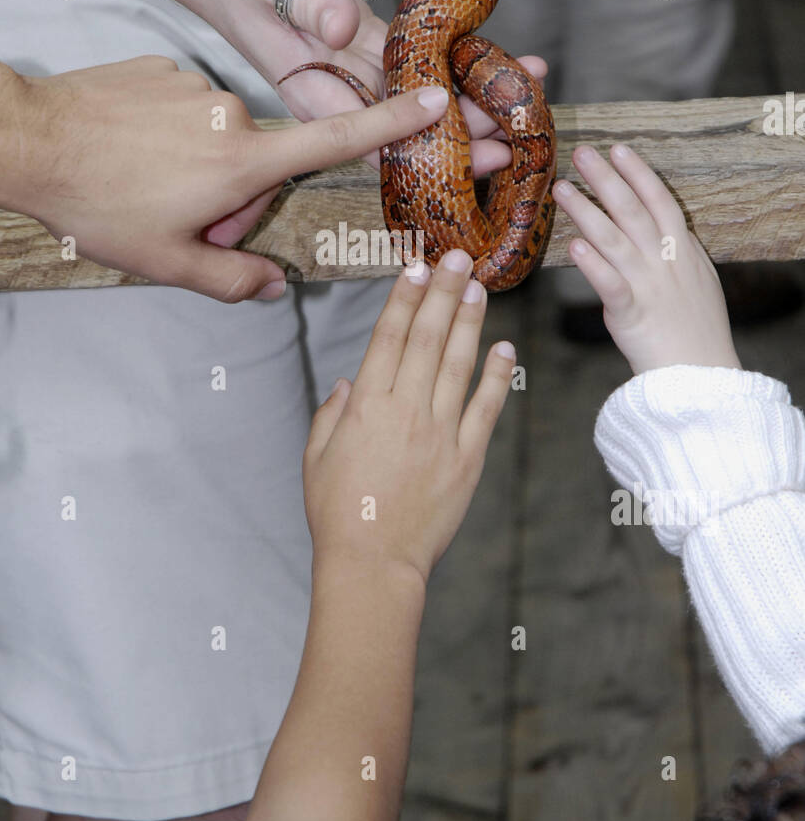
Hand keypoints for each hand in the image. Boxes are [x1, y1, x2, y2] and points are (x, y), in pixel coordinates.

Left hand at [4, 55, 451, 302]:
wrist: (30, 140)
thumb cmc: (99, 204)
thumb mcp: (167, 262)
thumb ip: (231, 280)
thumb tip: (272, 287)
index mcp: (242, 160)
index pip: (335, 139)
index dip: (391, 122)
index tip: (435, 99)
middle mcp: (229, 114)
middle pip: (260, 161)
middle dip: (233, 197)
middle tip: (182, 222)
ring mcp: (194, 86)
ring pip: (219, 138)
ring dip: (198, 170)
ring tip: (144, 188)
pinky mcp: (162, 69)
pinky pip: (185, 110)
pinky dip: (168, 139)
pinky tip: (129, 156)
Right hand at [190, 0, 548, 174]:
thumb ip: (307, 2)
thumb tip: (342, 26)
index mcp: (312, 95)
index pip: (376, 135)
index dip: (428, 144)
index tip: (477, 140)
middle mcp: (337, 95)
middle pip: (409, 128)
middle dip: (469, 133)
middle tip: (523, 128)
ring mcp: (354, 73)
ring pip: (423, 99)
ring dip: (474, 99)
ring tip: (529, 90)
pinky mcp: (367, 46)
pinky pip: (421, 64)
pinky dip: (459, 63)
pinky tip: (499, 61)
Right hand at [302, 250, 515, 583]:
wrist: (373, 565)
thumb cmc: (337, 514)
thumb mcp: (316, 458)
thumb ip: (331, 414)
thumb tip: (349, 382)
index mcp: (367, 406)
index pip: (389, 337)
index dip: (405, 297)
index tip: (417, 266)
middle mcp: (406, 410)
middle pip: (429, 338)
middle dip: (444, 291)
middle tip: (459, 256)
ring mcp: (440, 433)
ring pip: (459, 364)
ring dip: (470, 321)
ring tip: (480, 287)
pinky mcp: (467, 459)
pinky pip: (486, 409)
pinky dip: (497, 377)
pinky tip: (505, 349)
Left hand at [552, 145, 739, 374]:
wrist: (701, 373)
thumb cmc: (697, 328)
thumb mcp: (698, 280)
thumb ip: (678, 252)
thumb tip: (663, 230)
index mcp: (682, 250)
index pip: (659, 201)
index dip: (638, 173)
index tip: (618, 148)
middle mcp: (664, 261)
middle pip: (632, 211)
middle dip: (605, 179)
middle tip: (580, 153)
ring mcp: (648, 286)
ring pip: (614, 240)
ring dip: (586, 212)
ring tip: (562, 189)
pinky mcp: (631, 313)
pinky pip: (610, 284)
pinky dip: (594, 265)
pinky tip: (575, 246)